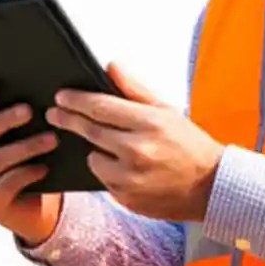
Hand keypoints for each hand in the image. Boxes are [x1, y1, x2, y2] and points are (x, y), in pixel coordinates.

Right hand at [0, 85, 63, 245]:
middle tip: (29, 110)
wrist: (35, 206)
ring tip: (51, 139)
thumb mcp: (20, 138)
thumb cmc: (27, 162)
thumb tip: (35, 93)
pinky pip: (7, 184)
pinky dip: (27, 173)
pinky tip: (44, 167)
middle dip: (4, 120)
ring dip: (26, 147)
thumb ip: (18, 119)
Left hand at [47, 63, 224, 221]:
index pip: (100, 106)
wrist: (211, 187)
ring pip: (93, 158)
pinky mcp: (127, 199)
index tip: (60, 96)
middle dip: (68, 120)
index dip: (76, 100)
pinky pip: (104, 180)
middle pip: (90, 131)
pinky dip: (109, 172)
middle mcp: (138, 151)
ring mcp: (131, 179)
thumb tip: (110, 66)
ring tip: (112, 146)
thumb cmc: (188, 144)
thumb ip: (135, 88)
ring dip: (95, 150)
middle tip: (54, 113)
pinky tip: (124, 168)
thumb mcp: (166, 110)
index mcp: (149, 123)